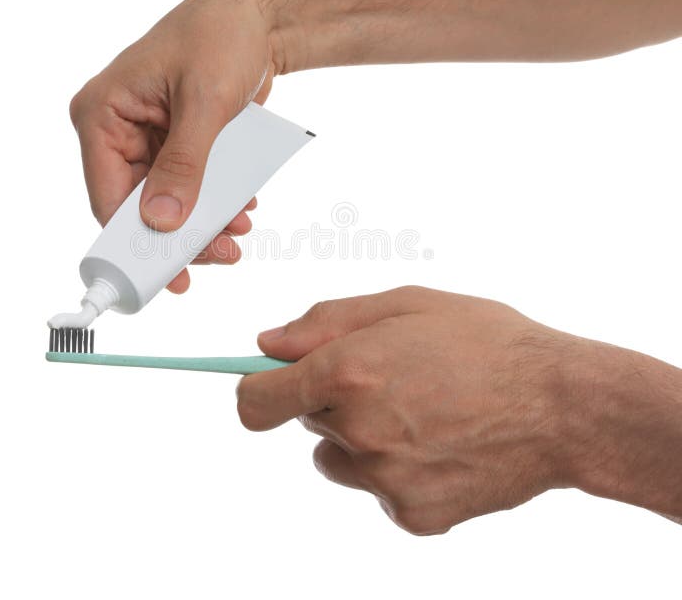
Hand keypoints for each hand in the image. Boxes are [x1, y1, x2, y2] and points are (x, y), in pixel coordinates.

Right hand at [69, 0, 276, 291]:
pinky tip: (240, 206)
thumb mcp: (204, 103)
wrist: (261, 16)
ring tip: (238, 230)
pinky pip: (187, 185)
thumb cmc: (223, 35)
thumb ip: (184, 165)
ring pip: (166, 201)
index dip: (134, 242)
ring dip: (202, 220)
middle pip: (139, 206)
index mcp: (102, 113)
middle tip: (220, 254)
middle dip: (181, 233)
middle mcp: (117, 129)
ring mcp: (146, 137)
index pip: (108, 196)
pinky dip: (213, 200)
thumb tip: (163, 221)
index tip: (166, 274)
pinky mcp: (175, 141)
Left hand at [237, 286, 584, 533]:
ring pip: (337, 457)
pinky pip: (377, 490)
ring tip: (418, 413)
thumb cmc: (487, 341)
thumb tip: (267, 344)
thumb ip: (324, 321)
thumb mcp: (404, 303)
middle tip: (389, 379)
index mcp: (348, 371)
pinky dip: (396, 470)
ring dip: (359, 437)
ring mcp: (385, 480)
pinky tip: (440, 445)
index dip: (254, 390)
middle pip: (305, 420)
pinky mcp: (413, 514)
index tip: (267, 384)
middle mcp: (359, 430)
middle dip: (331, 398)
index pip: (255, 402)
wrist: (562, 406)